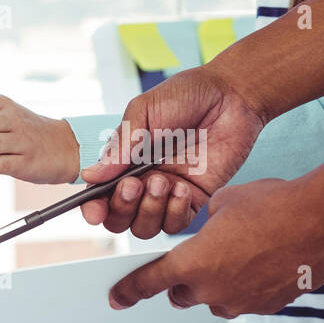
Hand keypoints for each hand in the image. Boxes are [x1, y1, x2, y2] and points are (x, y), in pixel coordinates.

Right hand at [79, 66, 265, 236]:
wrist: (232, 95)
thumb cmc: (186, 96)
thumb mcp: (143, 112)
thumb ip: (120, 145)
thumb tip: (92, 175)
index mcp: (123, 163)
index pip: (98, 197)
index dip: (92, 208)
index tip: (95, 210)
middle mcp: (142, 182)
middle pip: (118, 219)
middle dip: (121, 207)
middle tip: (134, 183)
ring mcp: (167, 193)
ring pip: (144, 227)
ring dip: (148, 210)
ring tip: (162, 181)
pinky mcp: (194, 199)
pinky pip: (176, 224)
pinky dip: (174, 212)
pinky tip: (183, 188)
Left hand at [107, 174, 323, 316]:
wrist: (323, 218)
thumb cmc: (273, 205)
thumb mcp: (224, 204)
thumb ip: (204, 225)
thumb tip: (206, 230)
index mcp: (192, 263)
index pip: (148, 283)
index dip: (129, 291)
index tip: (117, 300)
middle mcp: (211, 290)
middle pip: (181, 294)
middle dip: (183, 281)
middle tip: (196, 261)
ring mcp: (240, 303)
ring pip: (214, 300)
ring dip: (217, 284)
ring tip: (239, 256)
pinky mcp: (266, 307)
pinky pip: (244, 300)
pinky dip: (245, 286)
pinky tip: (262, 263)